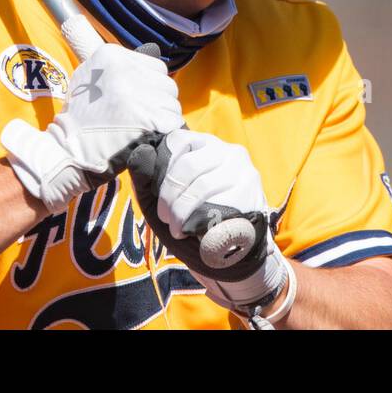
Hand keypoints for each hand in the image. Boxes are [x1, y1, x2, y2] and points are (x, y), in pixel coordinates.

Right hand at [1, 44, 182, 213]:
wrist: (66, 148)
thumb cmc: (80, 117)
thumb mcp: (89, 76)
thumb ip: (118, 68)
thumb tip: (152, 53)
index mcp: (111, 55)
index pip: (157, 66)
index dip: (153, 86)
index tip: (141, 100)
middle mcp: (125, 70)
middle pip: (167, 84)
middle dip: (160, 102)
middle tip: (143, 117)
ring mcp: (136, 94)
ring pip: (172, 103)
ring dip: (163, 118)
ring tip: (143, 128)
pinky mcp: (146, 118)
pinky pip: (172, 121)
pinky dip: (165, 130)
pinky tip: (149, 136)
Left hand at [128, 129, 289, 312]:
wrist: (229, 252)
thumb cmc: (193, 218)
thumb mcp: (166, 195)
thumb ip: (149, 175)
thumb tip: (140, 153)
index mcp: (208, 145)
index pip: (178, 140)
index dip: (161, 166)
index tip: (156, 191)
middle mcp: (230, 153)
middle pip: (187, 166)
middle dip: (168, 195)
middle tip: (164, 216)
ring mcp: (244, 174)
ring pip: (202, 187)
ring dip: (181, 212)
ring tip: (176, 227)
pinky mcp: (251, 198)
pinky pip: (218, 206)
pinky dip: (199, 221)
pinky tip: (194, 231)